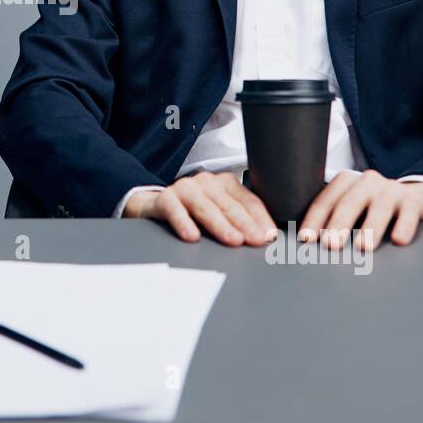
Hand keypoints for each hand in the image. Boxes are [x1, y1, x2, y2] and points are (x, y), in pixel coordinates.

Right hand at [124, 171, 277, 245]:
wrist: (152, 205)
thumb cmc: (192, 213)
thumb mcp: (218, 212)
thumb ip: (238, 219)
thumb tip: (266, 238)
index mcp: (224, 183)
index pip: (247, 200)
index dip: (260, 218)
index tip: (271, 235)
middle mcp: (206, 182)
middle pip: (229, 204)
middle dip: (245, 224)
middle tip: (257, 240)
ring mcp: (184, 188)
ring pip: (205, 207)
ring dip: (220, 225)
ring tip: (233, 241)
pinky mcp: (164, 198)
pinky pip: (174, 210)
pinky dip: (184, 223)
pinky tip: (192, 237)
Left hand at [298, 169, 422, 251]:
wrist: (415, 198)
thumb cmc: (372, 208)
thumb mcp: (352, 208)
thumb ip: (332, 219)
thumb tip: (307, 244)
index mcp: (346, 181)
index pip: (326, 201)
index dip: (315, 219)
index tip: (306, 238)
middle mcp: (367, 181)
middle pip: (350, 202)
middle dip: (339, 224)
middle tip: (331, 245)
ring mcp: (391, 189)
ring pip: (380, 207)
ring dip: (370, 228)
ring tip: (363, 247)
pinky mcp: (414, 200)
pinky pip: (409, 212)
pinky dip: (404, 226)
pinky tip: (399, 241)